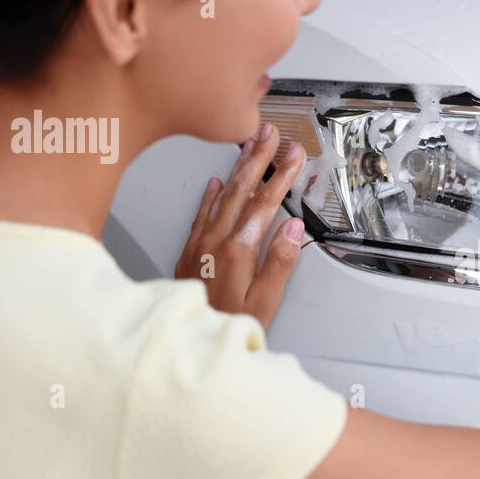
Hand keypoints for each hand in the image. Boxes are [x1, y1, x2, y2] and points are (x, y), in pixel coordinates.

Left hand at [174, 123, 307, 330]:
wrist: (184, 345)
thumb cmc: (229, 326)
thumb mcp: (265, 302)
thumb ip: (280, 262)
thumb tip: (292, 229)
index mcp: (238, 250)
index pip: (266, 203)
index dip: (282, 176)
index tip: (294, 155)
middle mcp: (215, 242)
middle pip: (241, 190)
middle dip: (258, 158)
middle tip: (269, 133)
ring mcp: (200, 245)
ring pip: (220, 196)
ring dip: (236, 169)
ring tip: (248, 146)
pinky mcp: (189, 253)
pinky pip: (200, 214)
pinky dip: (210, 195)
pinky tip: (214, 182)